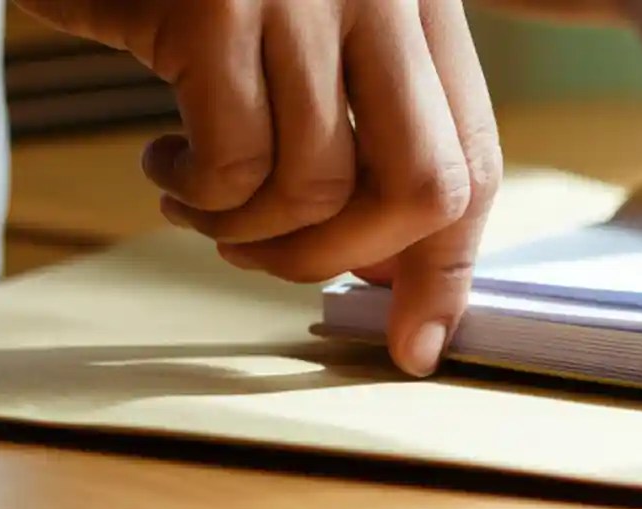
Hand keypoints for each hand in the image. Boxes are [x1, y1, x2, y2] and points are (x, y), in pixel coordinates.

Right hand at [16, 0, 501, 375]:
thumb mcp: (318, 47)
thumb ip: (373, 144)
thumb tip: (394, 278)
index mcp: (426, 5)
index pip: (474, 162)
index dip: (448, 269)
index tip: (416, 342)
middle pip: (424, 189)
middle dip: (351, 258)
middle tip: (277, 260)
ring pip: (321, 190)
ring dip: (252, 233)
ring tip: (203, 205)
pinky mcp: (217, 6)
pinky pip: (235, 167)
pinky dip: (198, 196)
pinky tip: (167, 164)